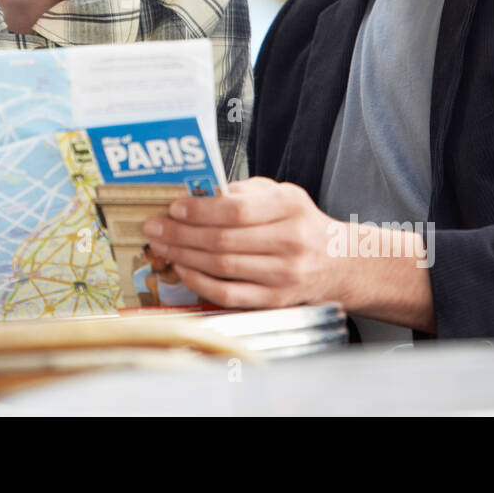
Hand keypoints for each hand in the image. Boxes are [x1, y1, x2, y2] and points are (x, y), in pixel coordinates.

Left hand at [140, 176, 342, 308]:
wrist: (339, 262)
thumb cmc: (299, 222)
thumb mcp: (280, 194)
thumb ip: (242, 192)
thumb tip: (196, 194)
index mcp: (289, 206)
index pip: (236, 209)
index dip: (199, 210)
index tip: (174, 207)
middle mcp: (289, 241)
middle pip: (223, 240)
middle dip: (180, 234)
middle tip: (154, 227)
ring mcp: (284, 275)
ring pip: (222, 267)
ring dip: (184, 256)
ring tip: (162, 246)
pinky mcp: (275, 300)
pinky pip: (228, 294)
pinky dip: (200, 282)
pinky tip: (183, 268)